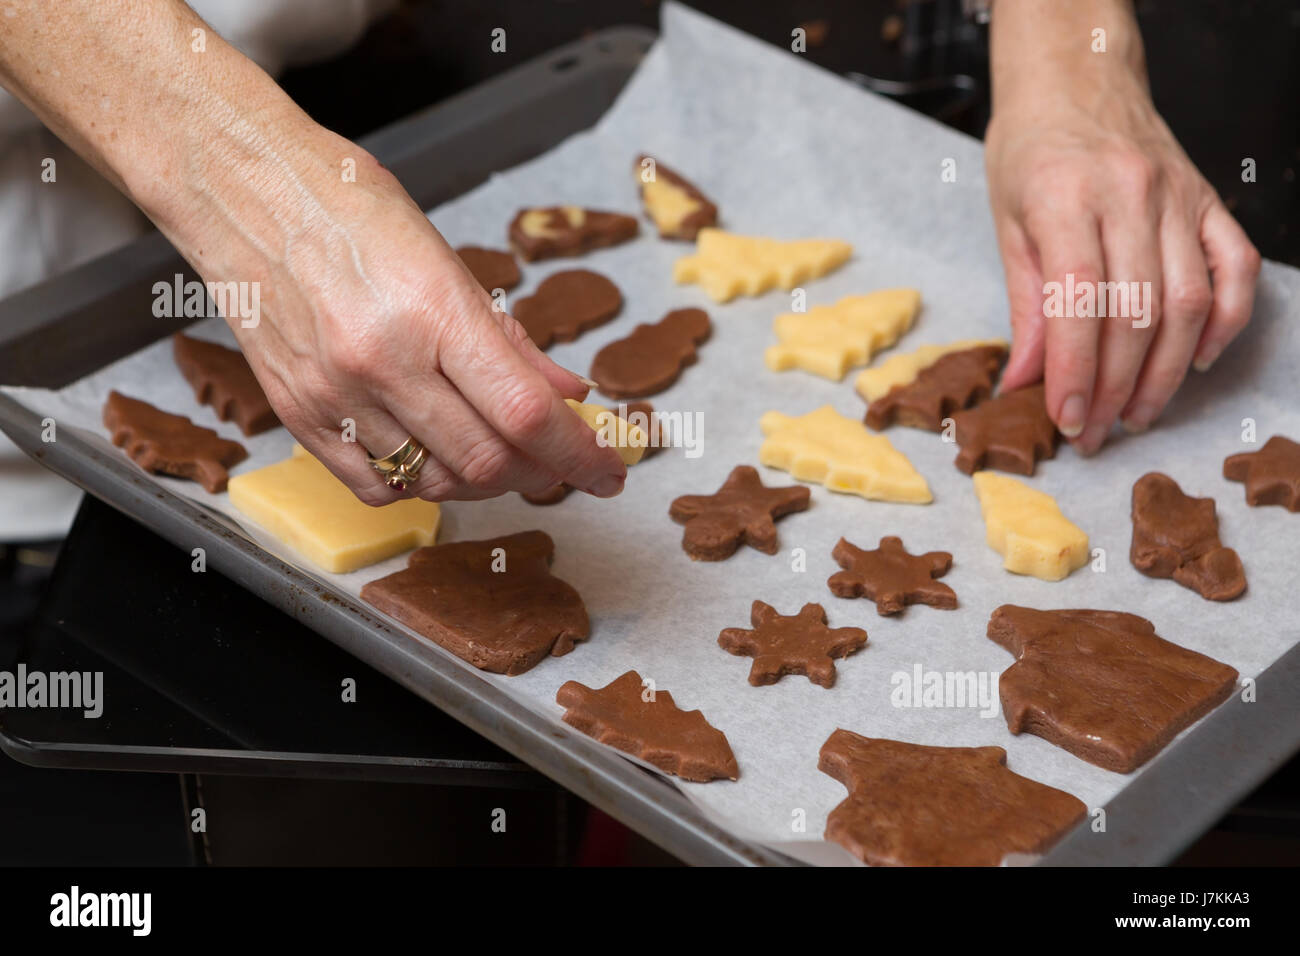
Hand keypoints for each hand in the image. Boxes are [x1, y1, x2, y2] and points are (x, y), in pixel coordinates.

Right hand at [0, 0, 626, 503]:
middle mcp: (382, 362)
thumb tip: (568, 395)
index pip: (527, 413)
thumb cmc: (349, 210)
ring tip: (496, 453)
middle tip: (555, 462)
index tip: (608, 474)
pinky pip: (373, 486)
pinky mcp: (297, 415)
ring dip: (482, 481)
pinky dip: (417, 486)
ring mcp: (335, 395)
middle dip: (538, 473)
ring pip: (434, 483)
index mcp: (432, 311)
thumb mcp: (447, 261)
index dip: (580, 455)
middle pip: (486, 462)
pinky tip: (432, 459)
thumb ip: (511, 341)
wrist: (244, 193)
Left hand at [985, 0, 1260, 452]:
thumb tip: (1024, 382)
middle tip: (1096, 432)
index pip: (1080, 303)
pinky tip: (1199, 360)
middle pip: (1138, 314)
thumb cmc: (1030, 153)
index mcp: (1066, 199)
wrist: (1077, 80)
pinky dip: (1226, 322)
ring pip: (1189, 302)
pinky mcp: (1209, 201)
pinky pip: (1235, 270)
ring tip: (1136, 413)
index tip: (1066, 419)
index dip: (1075, 372)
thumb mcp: (1007, 225)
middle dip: (1115, 387)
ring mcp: (1179, 198)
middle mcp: (1131, 197)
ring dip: (1166, 372)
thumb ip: (1024, 306)